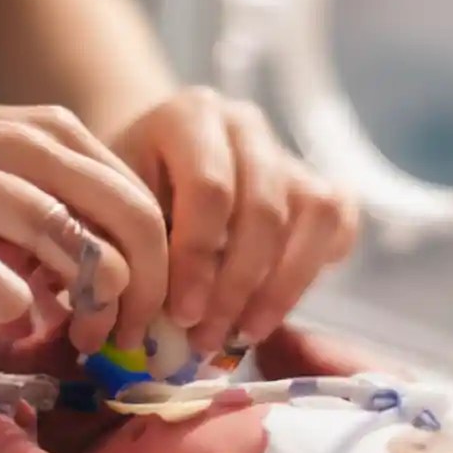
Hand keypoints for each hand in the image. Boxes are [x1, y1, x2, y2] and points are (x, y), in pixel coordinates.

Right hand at [0, 78, 167, 352]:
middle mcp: (27, 142)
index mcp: (57, 135)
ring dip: (90, 300)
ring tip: (81, 340)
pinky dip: (4, 297)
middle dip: (146, 291)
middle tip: (124, 339)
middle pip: (129, 216)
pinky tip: (8, 314)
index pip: (144, 202)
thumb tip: (93, 307)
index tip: (146, 321)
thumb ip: (49, 238)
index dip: (164, 270)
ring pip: (67, 233)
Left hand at [108, 88, 357, 352]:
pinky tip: (271, 309)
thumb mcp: (115, 208)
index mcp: (189, 116)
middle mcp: (245, 124)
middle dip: (238, 284)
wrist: (148, 160)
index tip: (183, 316)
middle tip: (209, 336)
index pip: (209, 189)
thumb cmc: (124, 192)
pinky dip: (312, 270)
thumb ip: (135, 250)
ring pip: (312, 215)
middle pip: (264, 207)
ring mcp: (285, 150)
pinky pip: (337, 224)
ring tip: (243, 333)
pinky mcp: (314, 181)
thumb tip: (148, 324)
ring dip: (281, 287)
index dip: (199, 258)